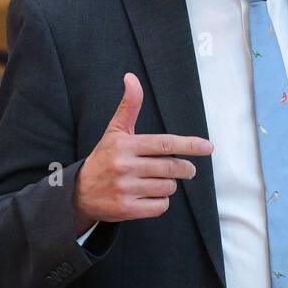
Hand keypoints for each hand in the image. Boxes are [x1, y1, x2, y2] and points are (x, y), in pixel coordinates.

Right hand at [73, 72, 212, 233]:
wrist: (78, 193)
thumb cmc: (104, 158)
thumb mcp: (115, 131)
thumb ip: (129, 106)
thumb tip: (132, 78)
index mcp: (125, 145)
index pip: (165, 144)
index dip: (189, 145)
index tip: (209, 147)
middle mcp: (124, 166)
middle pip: (172, 168)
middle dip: (185, 168)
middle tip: (187, 169)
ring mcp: (125, 189)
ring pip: (168, 187)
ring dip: (169, 185)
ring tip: (156, 182)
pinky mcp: (127, 209)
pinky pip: (160, 206)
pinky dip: (160, 202)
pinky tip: (148, 196)